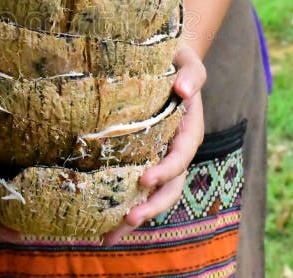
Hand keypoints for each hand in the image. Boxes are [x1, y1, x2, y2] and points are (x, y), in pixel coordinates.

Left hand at [102, 44, 205, 244]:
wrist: (163, 60)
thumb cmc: (175, 58)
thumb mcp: (188, 59)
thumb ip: (191, 73)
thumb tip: (183, 89)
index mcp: (189, 129)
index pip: (181, 155)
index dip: (166, 169)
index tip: (146, 178)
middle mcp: (175, 149)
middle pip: (170, 186)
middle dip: (152, 206)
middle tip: (129, 219)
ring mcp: (160, 157)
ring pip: (154, 194)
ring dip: (136, 216)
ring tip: (111, 234)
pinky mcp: (142, 158)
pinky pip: (135, 186)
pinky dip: (122, 207)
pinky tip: (100, 226)